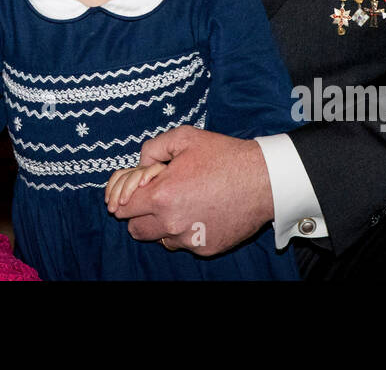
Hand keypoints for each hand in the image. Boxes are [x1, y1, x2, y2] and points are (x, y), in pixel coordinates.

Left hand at [111, 126, 273, 255]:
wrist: (264, 180)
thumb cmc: (224, 156)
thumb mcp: (184, 138)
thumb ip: (152, 148)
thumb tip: (139, 164)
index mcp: (162, 196)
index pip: (121, 208)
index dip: (124, 197)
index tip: (134, 191)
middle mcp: (172, 223)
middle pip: (135, 230)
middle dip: (139, 214)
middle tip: (155, 198)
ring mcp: (189, 239)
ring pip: (159, 239)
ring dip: (162, 225)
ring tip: (181, 203)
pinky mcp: (206, 248)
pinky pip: (183, 244)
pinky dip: (185, 231)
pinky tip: (200, 212)